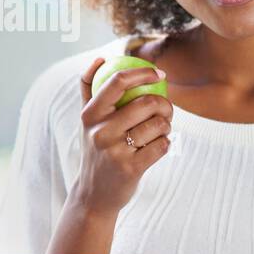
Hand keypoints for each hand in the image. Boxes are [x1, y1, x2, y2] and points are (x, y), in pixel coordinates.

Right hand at [69, 56, 173, 216]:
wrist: (93, 194)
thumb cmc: (95, 150)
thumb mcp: (86, 122)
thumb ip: (88, 89)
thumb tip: (100, 59)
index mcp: (90, 115)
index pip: (117, 81)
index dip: (142, 72)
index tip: (159, 74)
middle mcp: (100, 131)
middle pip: (146, 102)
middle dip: (165, 104)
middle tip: (166, 109)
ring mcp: (115, 151)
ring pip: (158, 124)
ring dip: (167, 126)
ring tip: (161, 131)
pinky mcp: (131, 169)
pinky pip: (163, 146)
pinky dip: (166, 144)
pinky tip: (158, 146)